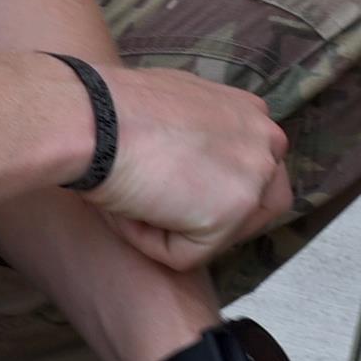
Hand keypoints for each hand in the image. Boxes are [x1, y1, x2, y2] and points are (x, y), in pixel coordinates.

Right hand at [79, 65, 294, 270]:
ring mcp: (253, 181)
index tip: (170, 188)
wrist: (95, 119)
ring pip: (221, 235)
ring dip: (177, 231)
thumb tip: (189, 161)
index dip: (209, 190)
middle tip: (159, 210)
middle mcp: (265, 143)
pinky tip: (128, 212)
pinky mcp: (229, 217)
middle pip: (254, 208)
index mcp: (252, 114)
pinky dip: (151, 244)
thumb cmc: (114, 109)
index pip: (253, 171)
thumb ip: (199, 133)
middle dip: (209, 219)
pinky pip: (186, 255)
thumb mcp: (172, 105)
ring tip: (136, 205)